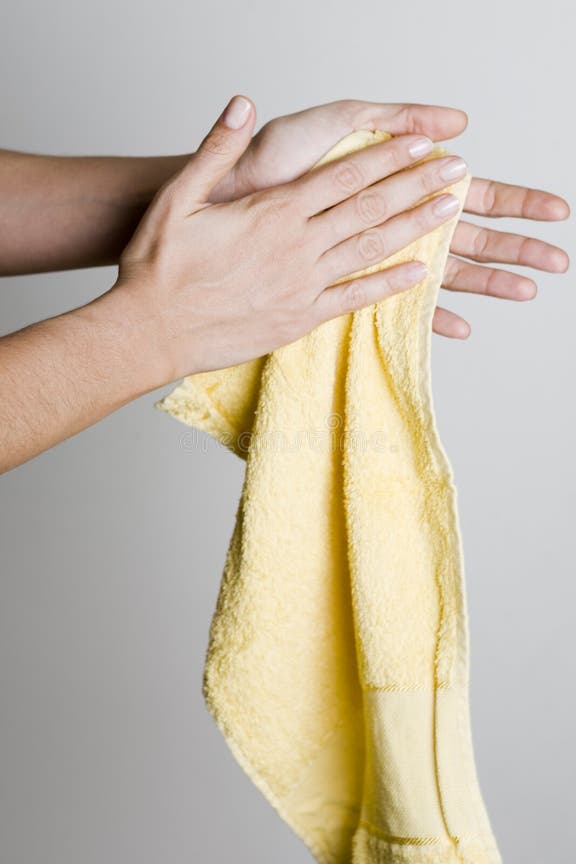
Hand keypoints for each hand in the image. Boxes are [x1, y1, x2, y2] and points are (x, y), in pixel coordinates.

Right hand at [114, 95, 468, 382]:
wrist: (151, 331)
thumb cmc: (159, 267)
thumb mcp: (179, 197)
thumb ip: (216, 149)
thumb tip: (242, 104)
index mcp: (272, 212)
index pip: (344, 176)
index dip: (388, 156)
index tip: (422, 143)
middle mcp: (296, 247)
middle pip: (369, 208)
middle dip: (417, 184)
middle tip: (457, 169)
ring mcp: (302, 286)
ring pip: (370, 250)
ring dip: (416, 228)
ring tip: (451, 210)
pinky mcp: (299, 320)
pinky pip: (354, 301)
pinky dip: (388, 286)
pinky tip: (419, 275)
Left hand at [210, 99, 570, 338]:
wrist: (227, 197)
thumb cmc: (277, 157)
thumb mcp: (340, 122)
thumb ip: (396, 118)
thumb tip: (459, 122)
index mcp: (399, 180)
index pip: (472, 190)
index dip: (514, 201)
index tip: (555, 210)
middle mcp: (394, 219)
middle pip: (470, 234)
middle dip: (516, 246)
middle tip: (557, 260)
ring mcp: (374, 252)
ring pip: (445, 270)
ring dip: (486, 281)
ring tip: (527, 292)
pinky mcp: (347, 281)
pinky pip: (397, 303)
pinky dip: (430, 314)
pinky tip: (460, 328)